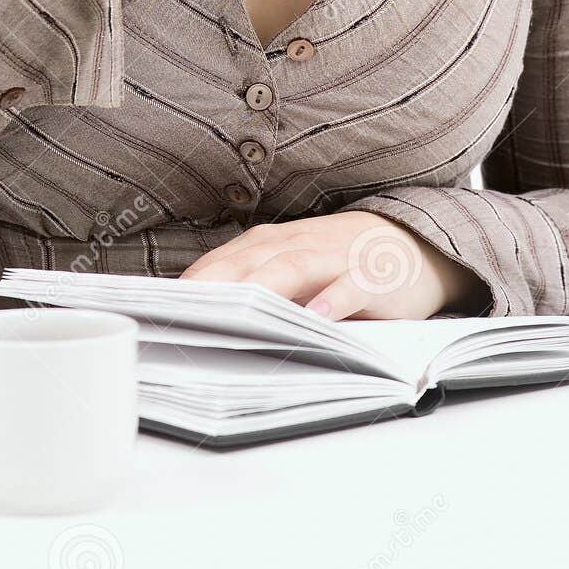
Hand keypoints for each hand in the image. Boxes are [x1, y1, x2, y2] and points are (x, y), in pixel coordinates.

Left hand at [177, 211, 490, 320]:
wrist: (411, 244)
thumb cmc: (336, 264)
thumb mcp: (292, 269)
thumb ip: (253, 288)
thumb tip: (197, 324)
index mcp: (270, 245)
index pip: (220, 264)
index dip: (190, 287)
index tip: (157, 313)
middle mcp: (297, 244)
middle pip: (248, 262)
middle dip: (214, 288)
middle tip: (184, 318)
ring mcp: (335, 258)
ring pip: (292, 268)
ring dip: (263, 290)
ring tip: (237, 316)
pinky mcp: (373, 276)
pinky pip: (350, 287)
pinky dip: (333, 300)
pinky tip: (317, 318)